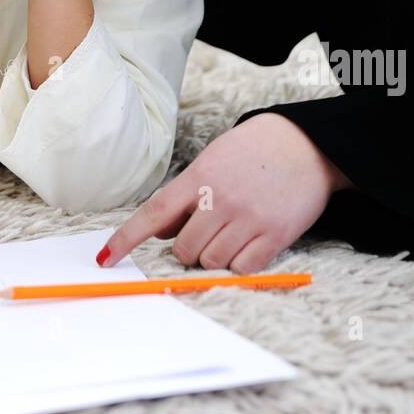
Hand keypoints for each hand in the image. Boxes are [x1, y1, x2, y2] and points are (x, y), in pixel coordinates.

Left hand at [98, 113, 345, 273]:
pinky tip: (247, 244)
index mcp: (199, 177)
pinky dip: (239, 264)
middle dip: (188, 249)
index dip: (126, 239)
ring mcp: (248, 218)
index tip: (106, 258)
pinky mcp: (275, 235)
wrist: (306, 144)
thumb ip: (185, 196)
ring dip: (213, 257)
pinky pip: (243, 268)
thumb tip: (160, 232)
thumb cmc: (254, 153)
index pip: (153, 213)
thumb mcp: (213, 161)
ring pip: (211, 261)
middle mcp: (221, 198)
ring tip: (230, 233)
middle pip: (183, 249)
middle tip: (205, 232)